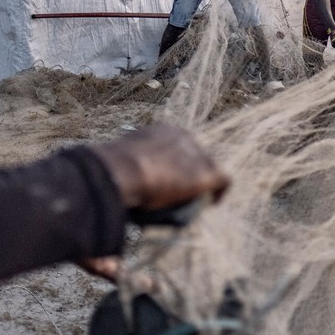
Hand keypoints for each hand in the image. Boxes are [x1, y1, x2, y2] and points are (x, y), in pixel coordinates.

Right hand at [90, 122, 228, 212]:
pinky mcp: (206, 171)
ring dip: (202, 184)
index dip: (175, 164)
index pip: (175, 147)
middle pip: (194, 156)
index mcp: (161, 131)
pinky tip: (212, 203)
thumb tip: (120, 180)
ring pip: (207, 168)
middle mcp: (182, 137)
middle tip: (181, 193)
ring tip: (196, 201)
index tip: (168, 178)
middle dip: (189, 172)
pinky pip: (222, 181)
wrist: (121, 171)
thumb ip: (126, 167)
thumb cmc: (112, 169)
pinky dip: (218, 192)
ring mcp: (196, 153)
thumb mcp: (119, 162)